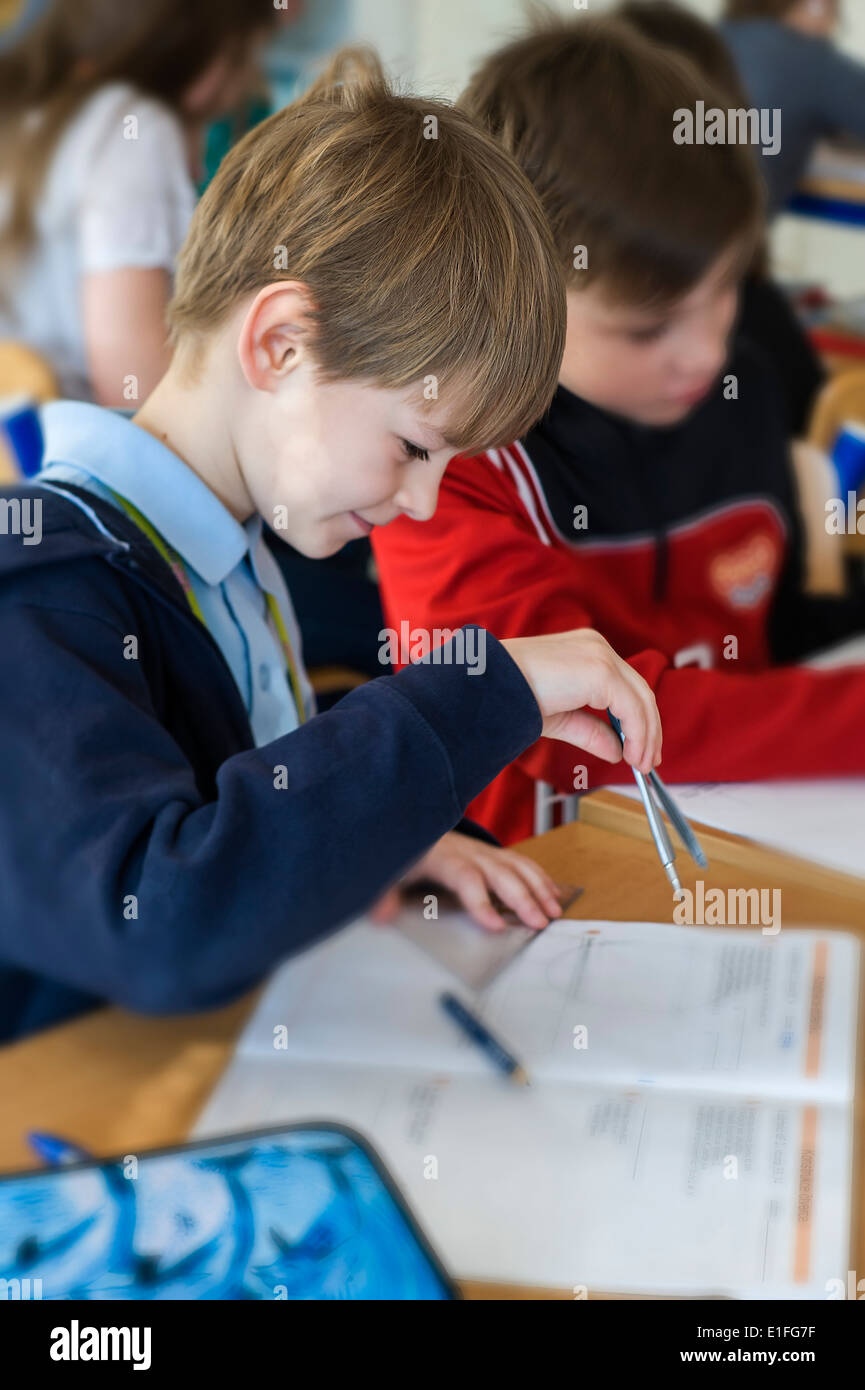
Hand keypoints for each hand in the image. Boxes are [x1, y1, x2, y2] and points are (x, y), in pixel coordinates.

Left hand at [369, 831, 563, 932]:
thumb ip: (383, 895)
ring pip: (518, 866)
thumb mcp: (388, 872)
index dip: (481, 903)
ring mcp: (486, 851)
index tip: (496, 927)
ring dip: (539, 888)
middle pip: (501, 874)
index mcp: (444, 858)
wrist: (414, 823)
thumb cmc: (406, 854)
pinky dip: (541, 878)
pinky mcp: (495, 854)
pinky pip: (522, 863)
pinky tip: (554, 895)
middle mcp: (470, 852)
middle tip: (540, 923)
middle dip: (523, 898)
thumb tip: (381, 917)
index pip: (466, 879)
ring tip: (555, 912)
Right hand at [501, 629, 661, 773]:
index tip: (641, 749)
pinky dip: (638, 734)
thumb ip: (590, 730)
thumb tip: (617, 750)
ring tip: (641, 764)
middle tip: (648, 762)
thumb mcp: (560, 718)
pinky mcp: (599, 670)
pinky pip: (631, 708)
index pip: (627, 685)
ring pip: (641, 699)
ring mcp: (599, 655)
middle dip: (649, 730)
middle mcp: (596, 646)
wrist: (486, 687)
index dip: (639, 719)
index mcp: (586, 650)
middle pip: (640, 690)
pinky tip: (631, 755)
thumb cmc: (509, 695)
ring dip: (646, 736)